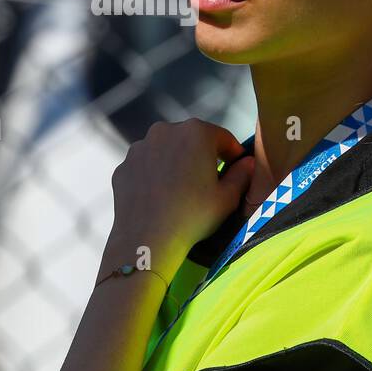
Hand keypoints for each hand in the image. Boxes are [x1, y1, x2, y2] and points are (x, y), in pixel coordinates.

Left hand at [107, 118, 254, 277]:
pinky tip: (160, 197)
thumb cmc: (193, 216)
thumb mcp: (228, 197)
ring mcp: (140, 147)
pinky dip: (154, 176)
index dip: (233, 153)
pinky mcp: (124, 165)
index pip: (222, 138)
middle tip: (208, 181)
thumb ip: (242, 174)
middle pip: (191, 140)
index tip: (236, 168)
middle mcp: (165, 131)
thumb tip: (248, 163)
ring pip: (166, 151)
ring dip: (176, 163)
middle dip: (202, 155)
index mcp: (196, 132)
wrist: (147, 239)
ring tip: (182, 191)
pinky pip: (145, 166)